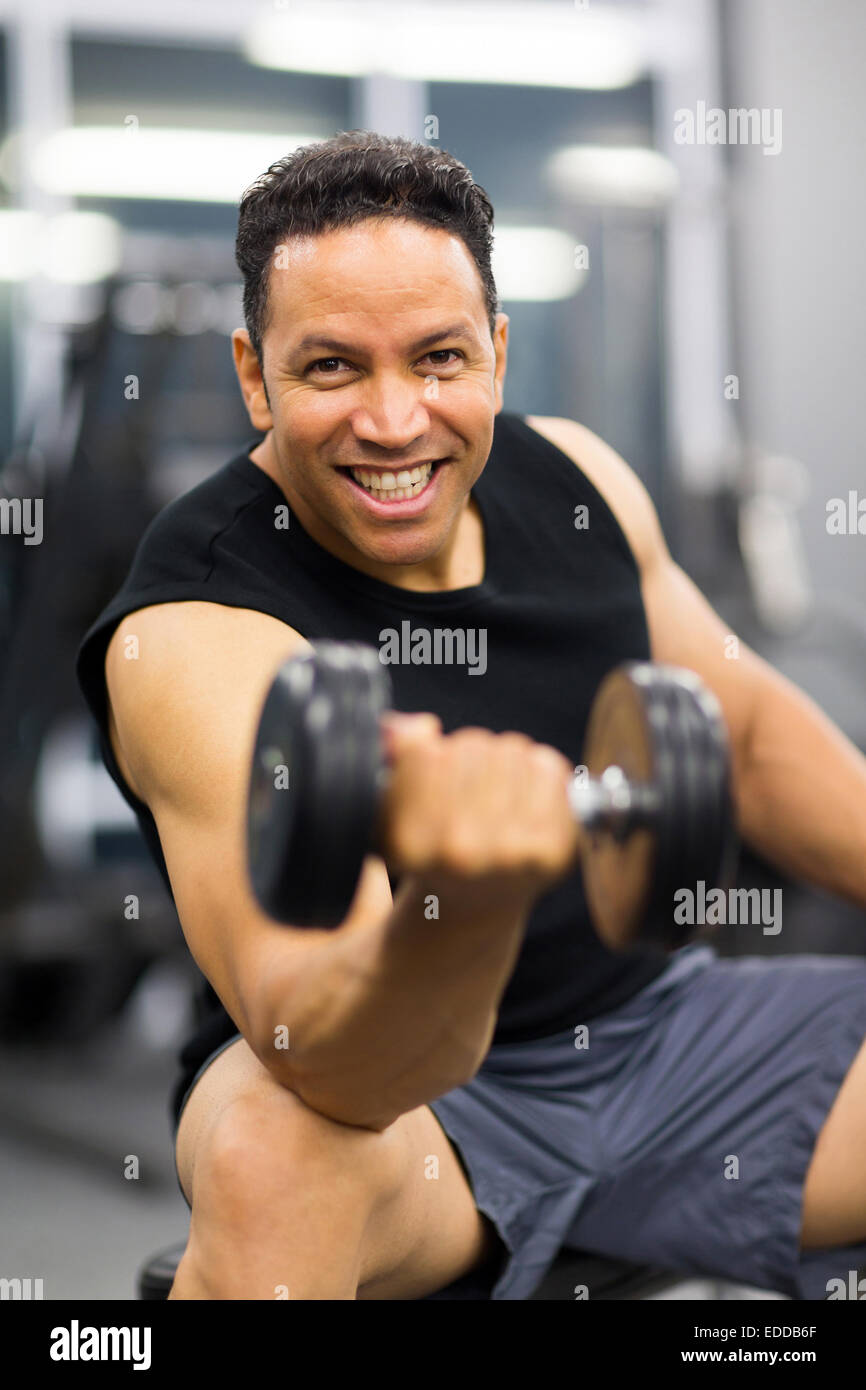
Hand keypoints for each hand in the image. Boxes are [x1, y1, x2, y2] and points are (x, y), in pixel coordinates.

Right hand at [378, 712, 582, 903]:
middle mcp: (458, 852)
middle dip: (468, 755)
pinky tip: (526, 795)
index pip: (424, 752)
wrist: (475, 904)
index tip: (428, 774)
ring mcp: (509, 853)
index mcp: (409, 844)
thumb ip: (396, 755)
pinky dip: (539, 769)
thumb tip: (425, 727)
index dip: (426, 752)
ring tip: (496, 790)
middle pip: (471, 746)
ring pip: (511, 750)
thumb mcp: (395, 808)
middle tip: (469, 784)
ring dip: (504, 759)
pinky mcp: (550, 850)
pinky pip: (548, 767)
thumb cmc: (432, 845)